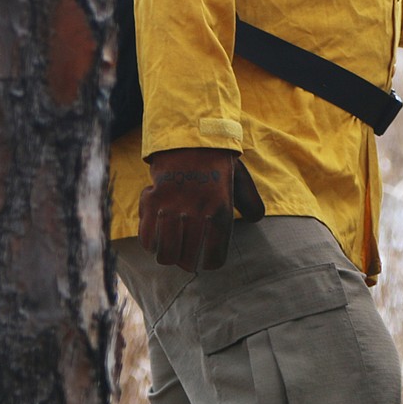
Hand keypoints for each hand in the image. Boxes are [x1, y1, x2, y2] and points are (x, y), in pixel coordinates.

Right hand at [138, 147, 265, 271]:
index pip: (214, 256)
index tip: (208, 262)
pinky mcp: (151, 203)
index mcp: (220, 209)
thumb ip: (251, 202)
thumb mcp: (240, 179)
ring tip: (171, 251)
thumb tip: (256, 220)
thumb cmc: (217, 162)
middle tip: (188, 260)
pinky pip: (146, 237)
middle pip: (187, 260)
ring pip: (165, 253)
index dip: (211, 263)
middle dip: (188, 263)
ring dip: (168, 256)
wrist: (188, 139)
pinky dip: (150, 242)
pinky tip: (157, 237)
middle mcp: (195, 212)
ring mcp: (171, 208)